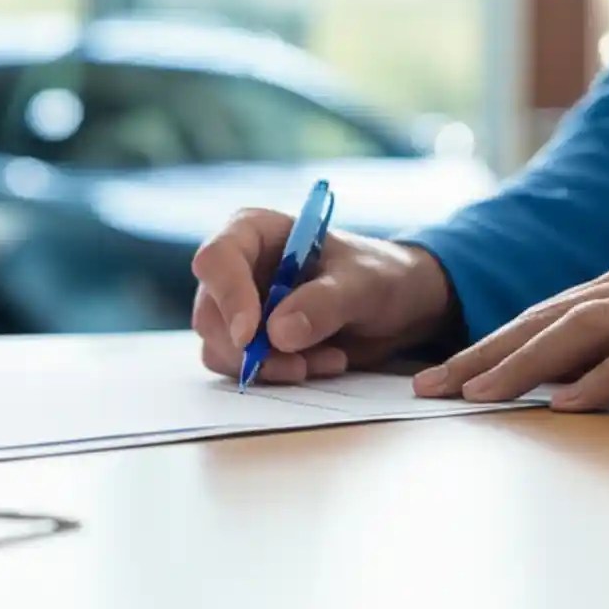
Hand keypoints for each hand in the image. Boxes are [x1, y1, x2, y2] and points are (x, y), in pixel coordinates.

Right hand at [192, 209, 454, 381]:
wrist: (398, 305)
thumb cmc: (379, 275)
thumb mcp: (363, 283)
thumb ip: (323, 303)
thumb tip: (277, 334)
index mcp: (253, 233)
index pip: (216, 260)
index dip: (227, 297)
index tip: (250, 337)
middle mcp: (237, 269)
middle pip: (210, 314)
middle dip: (249, 349)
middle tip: (299, 365)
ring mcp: (239, 308)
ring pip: (220, 348)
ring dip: (268, 366)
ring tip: (325, 361)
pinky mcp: (250, 342)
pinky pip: (241, 369)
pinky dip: (277, 375)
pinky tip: (320, 364)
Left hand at [413, 250, 608, 410]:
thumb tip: (559, 387)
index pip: (549, 313)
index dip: (489, 345)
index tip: (440, 377)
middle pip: (552, 315)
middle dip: (484, 352)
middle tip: (430, 386)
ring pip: (589, 324)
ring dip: (525, 362)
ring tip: (476, 395)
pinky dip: (605, 376)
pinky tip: (565, 403)